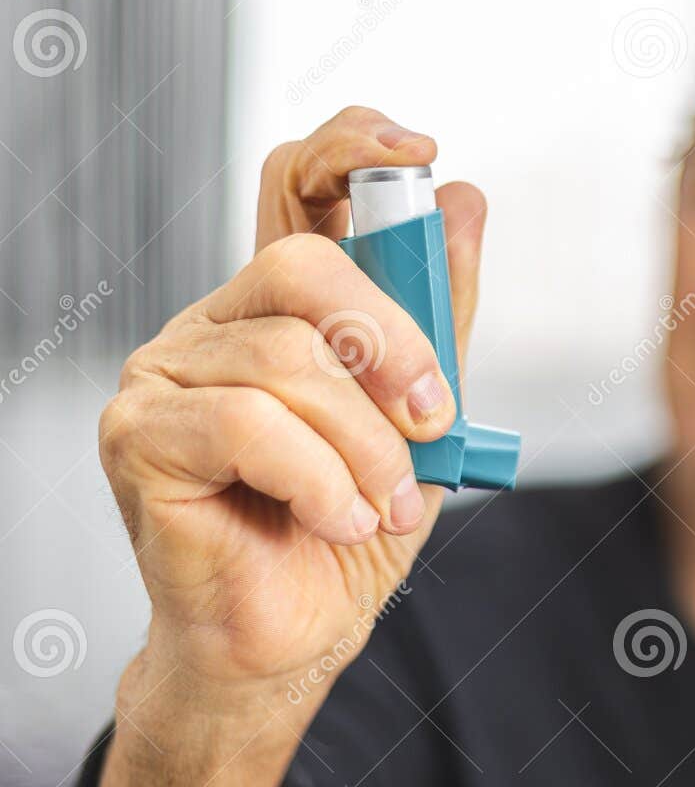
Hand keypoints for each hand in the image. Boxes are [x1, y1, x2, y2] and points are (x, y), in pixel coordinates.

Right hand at [95, 107, 486, 786]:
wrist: (291, 640)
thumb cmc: (346, 533)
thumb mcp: (422, 423)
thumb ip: (440, 319)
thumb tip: (464, 200)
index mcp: (279, 311)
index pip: (293, 183)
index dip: (350, 146)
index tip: (418, 152)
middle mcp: (213, 326)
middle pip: (300, 267)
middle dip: (391, 343)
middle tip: (434, 419)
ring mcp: (163, 375)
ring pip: (285, 360)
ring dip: (366, 445)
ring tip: (383, 506)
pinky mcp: (139, 436)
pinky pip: (246, 424)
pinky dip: (319, 478)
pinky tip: (337, 520)